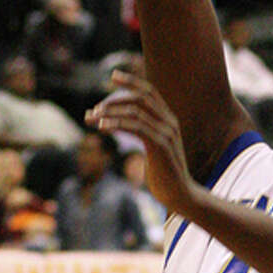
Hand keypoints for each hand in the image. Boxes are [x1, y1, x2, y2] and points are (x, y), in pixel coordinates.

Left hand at [86, 71, 195, 215]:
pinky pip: (136, 127)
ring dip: (110, 112)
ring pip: (135, 111)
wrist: (180, 196)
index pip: (150, 92)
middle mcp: (169, 123)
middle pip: (140, 98)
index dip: (132, 81)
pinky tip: (102, 127)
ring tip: (92, 119)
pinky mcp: (160, 146)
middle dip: (114, 99)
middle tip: (94, 110)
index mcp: (169, 121)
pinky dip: (116, 123)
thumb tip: (121, 127)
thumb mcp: (154, 150)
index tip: (113, 75)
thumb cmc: (164, 176)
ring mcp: (166, 133)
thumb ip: (143, 135)